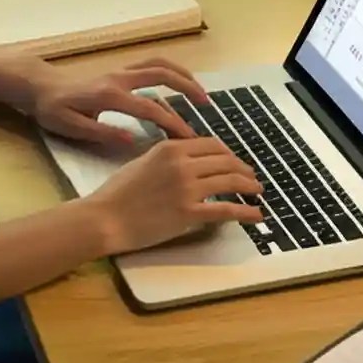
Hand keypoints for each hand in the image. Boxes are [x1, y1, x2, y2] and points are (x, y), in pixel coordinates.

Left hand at [27, 57, 210, 145]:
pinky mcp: (120, 70)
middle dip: (187, 88)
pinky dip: (171, 70)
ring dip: (183, 75)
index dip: (172, 122)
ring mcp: (121, 70)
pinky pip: (151, 64)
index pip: (149, 108)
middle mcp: (119, 78)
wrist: (39, 86)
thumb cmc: (52, 109)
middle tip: (206, 105)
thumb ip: (101, 132)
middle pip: (162, 75)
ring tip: (200, 92)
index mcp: (109, 96)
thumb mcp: (70, 127)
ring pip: (159, 64)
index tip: (189, 137)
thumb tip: (133, 140)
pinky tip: (181, 83)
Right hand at [83, 137, 263, 254]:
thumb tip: (190, 161)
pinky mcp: (189, 213)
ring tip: (257, 190)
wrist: (105, 217)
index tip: (234, 161)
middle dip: (243, 168)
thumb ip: (168, 157)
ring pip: (231, 181)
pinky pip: (226, 210)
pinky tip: (256, 214)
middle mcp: (182, 164)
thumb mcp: (143, 161)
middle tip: (251, 176)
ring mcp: (187, 188)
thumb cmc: (117, 192)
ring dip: (249, 185)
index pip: (212, 144)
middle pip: (226, 160)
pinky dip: (246, 212)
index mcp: (170, 147)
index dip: (228, 153)